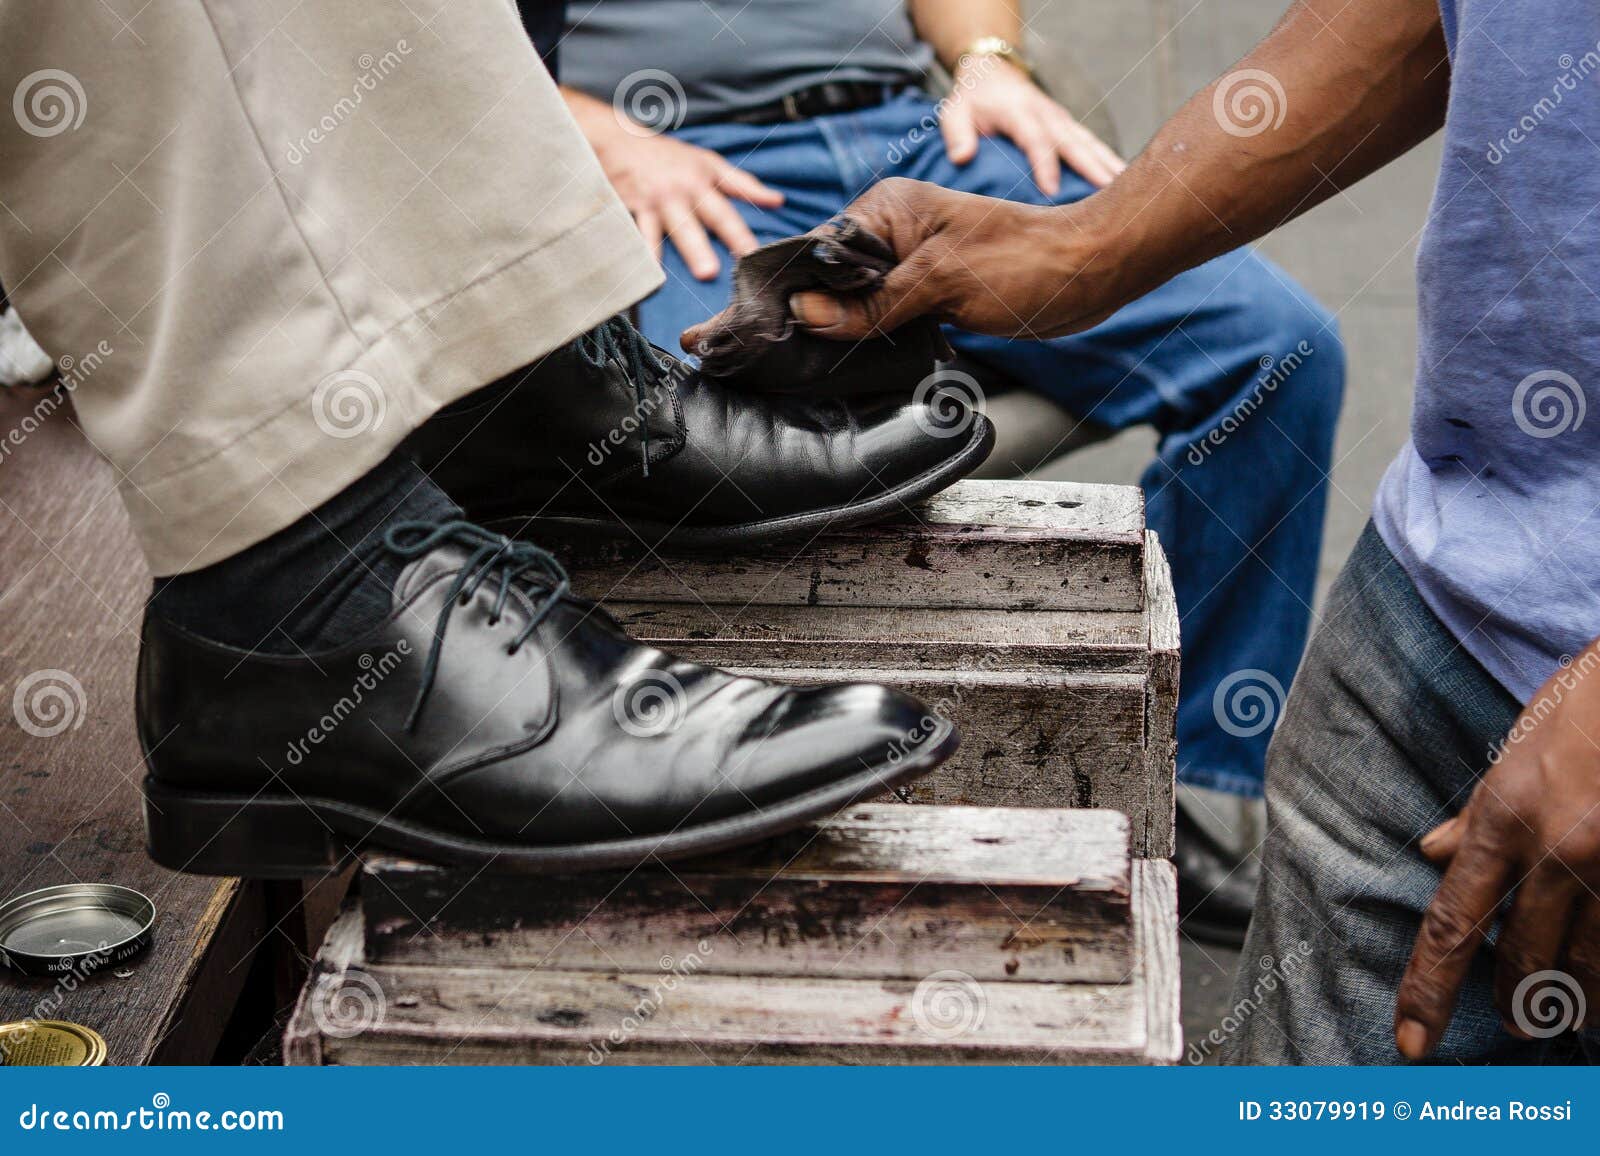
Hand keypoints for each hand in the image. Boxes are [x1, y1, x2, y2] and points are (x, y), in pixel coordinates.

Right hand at [589, 122, 782, 280]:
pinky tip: (631, 272)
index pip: (724, 214)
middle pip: (690, 224)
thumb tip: (778, 201)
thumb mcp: (709, 163)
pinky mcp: (624, 209)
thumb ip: (744, 185)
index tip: (752, 257)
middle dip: (699, 248)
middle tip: (709, 274)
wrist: (620, 140)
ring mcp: (649, 203)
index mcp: (701, 183)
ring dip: (658, 252)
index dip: (738, 235)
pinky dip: (627, 251)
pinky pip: (626, 233)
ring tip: (662, 281)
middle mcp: (676, 194)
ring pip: (655, 231)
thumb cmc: (671, 157)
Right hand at [685, 177, 1127, 349]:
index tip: (753, 330)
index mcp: (886, 210)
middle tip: (762, 357)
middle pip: (828, 279)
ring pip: (852, 301)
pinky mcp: (928, 291)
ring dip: (832, 332)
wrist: (1091, 272)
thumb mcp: (940, 282)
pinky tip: (840, 362)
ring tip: (788, 366)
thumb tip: (804, 314)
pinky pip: (881, 315)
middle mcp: (892, 232)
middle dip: (803, 315)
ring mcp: (910, 263)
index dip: (786, 291)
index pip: (816, 251)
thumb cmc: (1026, 264)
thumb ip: (871, 302)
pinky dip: (863, 337)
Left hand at [941, 55, 1123, 192]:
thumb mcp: (954, 111)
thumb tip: (961, 158)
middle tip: (1108, 193)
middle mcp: (1046, 114)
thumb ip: (957, 134)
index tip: (1051, 191)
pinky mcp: (1068, 126)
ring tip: (1125, 189)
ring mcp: (1061, 119)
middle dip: (1091, 167)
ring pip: (1089, 143)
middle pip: (1072, 142)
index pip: (1035, 139)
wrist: (993, 71)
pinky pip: (1091, 144)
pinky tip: (1122, 180)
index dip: (1044, 164)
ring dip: (1107, 165)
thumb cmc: (972, 99)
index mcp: (1019, 111)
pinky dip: (1107, 160)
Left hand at [1395, 646, 1599, 1057]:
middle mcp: (1558, 851)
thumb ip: (1477, 816)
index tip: (1410, 1042)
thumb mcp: (1518, 749)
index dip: (1427, 990)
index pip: (1451, 924)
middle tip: (1514, 1021)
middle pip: (1524, 959)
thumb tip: (1434, 852)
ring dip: (1579, 998)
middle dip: (1516, 1000)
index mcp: (1504, 818)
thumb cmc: (1588, 705)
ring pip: (1592, 966)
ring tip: (1573, 1014)